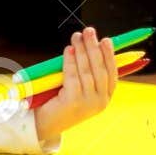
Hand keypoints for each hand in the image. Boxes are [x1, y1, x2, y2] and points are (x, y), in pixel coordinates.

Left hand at [32, 26, 118, 144]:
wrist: (43, 123)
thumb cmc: (59, 101)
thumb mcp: (77, 87)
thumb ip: (85, 71)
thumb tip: (88, 46)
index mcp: (105, 98)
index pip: (112, 73)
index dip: (110, 56)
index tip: (106, 40)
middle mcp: (100, 101)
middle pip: (100, 69)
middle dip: (95, 48)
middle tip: (89, 31)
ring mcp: (88, 103)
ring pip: (87, 71)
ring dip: (82, 51)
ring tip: (77, 36)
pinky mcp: (74, 102)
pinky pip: (73, 76)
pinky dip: (71, 62)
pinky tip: (69, 50)